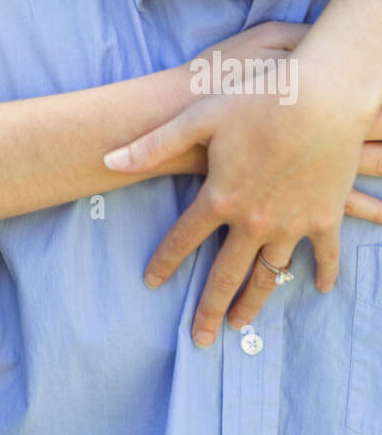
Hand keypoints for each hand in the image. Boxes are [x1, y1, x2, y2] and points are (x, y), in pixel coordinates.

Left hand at [103, 22, 381, 344]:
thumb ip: (154, 145)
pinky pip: (323, 255)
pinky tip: (317, 289)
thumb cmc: (258, 98)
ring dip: (255, 302)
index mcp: (221, 198)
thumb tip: (108, 160)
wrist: (323, 96)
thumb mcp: (199, 117)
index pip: (184, 238)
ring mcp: (293, 223)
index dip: (165, 261)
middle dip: (209, 308)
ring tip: (241, 324)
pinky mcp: (326, 217)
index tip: (151, 282)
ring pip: (270, 274)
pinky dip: (321, 274)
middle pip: (227, 274)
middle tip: (198, 339)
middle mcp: (255, 221)